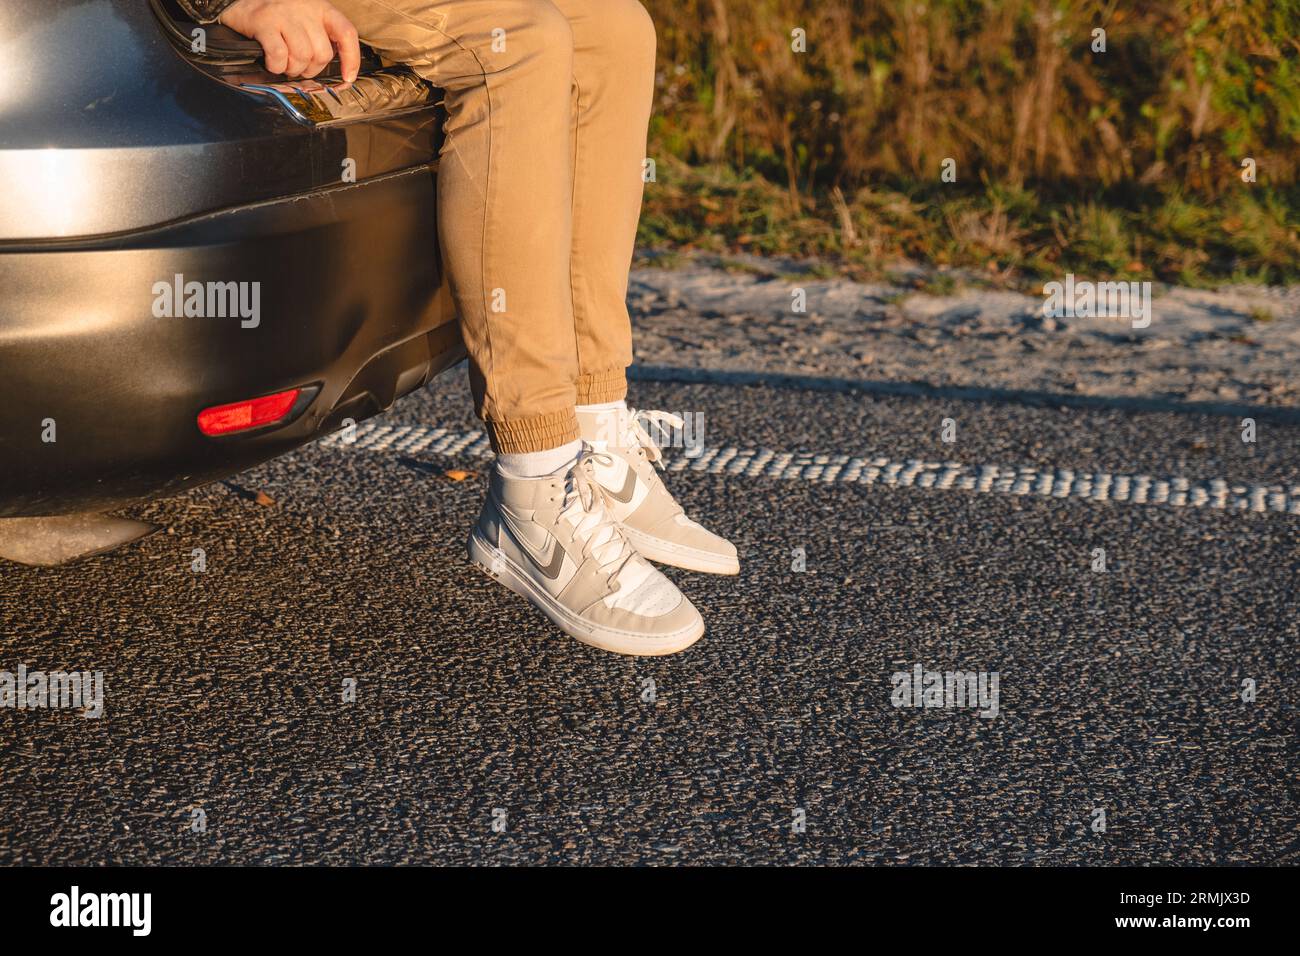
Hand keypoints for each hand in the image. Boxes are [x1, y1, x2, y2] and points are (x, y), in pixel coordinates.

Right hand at [218, 0, 359, 84]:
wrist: (237, 0)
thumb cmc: (274, 16)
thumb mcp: (304, 18)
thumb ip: (319, 36)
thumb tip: (336, 69)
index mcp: (319, 7)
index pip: (346, 33)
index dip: (351, 58)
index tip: (348, 77)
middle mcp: (305, 8)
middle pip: (322, 53)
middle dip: (311, 69)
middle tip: (297, 67)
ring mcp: (284, 14)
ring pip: (302, 57)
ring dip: (292, 69)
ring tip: (284, 64)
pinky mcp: (263, 22)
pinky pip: (279, 56)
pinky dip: (276, 66)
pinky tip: (270, 61)